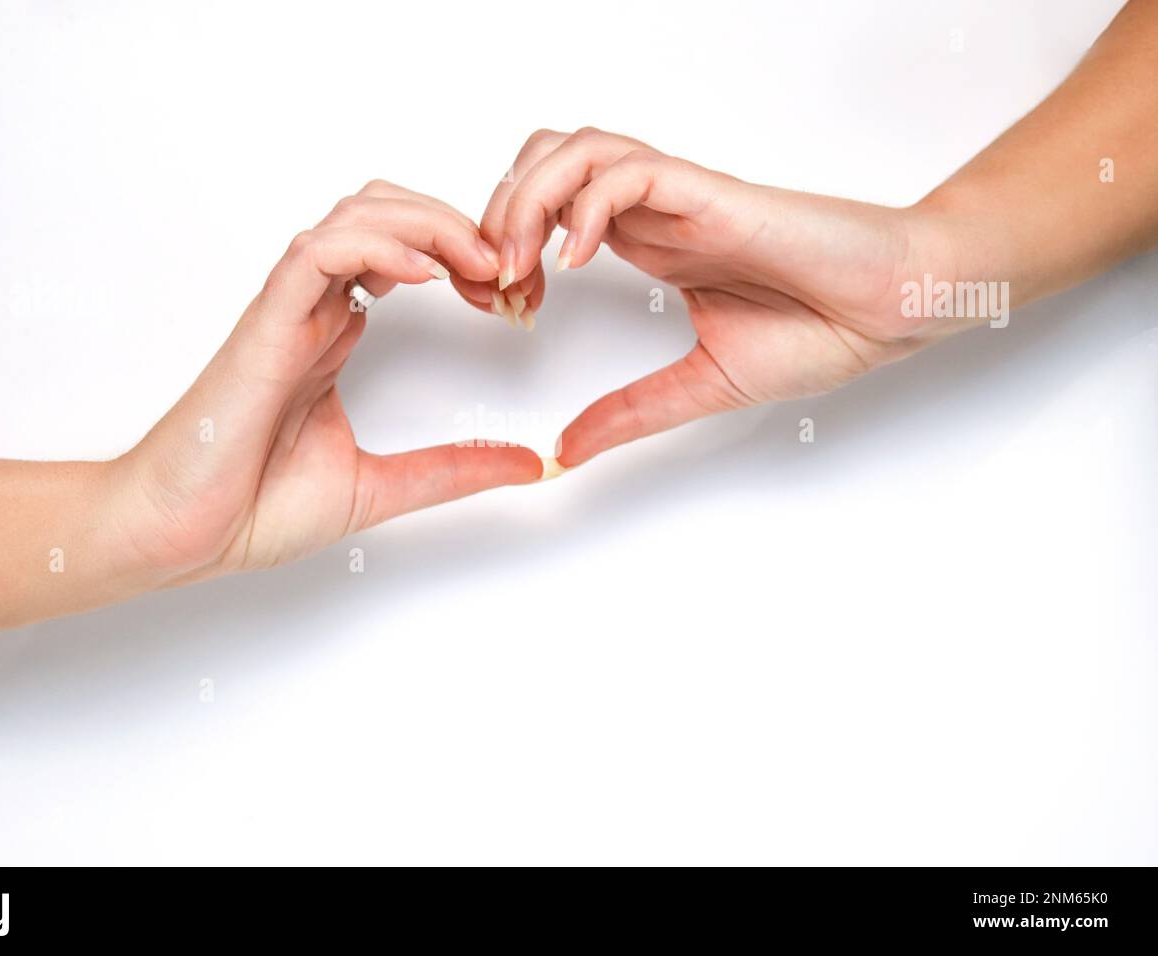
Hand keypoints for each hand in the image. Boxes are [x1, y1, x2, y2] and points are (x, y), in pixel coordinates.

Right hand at [119, 181, 540, 580]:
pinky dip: (376, 245)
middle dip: (456, 225)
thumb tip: (530, 463)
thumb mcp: (382, 487)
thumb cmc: (253, 507)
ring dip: (427, 223)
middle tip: (508, 269)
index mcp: (335, 335)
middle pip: (387, 214)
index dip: (464, 257)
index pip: (406, 255)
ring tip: (478, 261)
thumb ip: (452, 470)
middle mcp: (314, 311)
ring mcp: (288, 312)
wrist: (180, 535)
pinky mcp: (264, 323)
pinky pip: (316, 253)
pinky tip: (425, 273)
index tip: (511, 295)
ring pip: (356, 217)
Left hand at [467, 127, 958, 465]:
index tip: (499, 308)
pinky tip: (574, 259)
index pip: (544, 211)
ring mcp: (679, 198)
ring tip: (519, 265)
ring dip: (527, 200)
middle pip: (542, 163)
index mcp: (646, 244)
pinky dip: (585, 204)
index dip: (503, 248)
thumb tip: (566, 451)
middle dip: (495, 213)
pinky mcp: (709, 193)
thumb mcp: (699, 386)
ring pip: (575, 151)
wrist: (892, 308)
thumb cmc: (819, 331)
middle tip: (490, 282)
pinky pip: (628, 171)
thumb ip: (630, 412)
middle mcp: (652, 212)